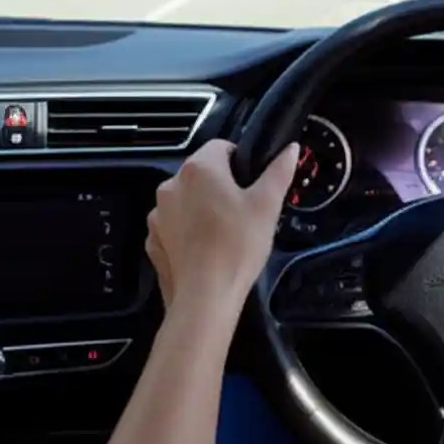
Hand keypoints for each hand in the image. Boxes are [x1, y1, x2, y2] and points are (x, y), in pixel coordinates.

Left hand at [146, 139, 298, 312]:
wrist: (205, 296)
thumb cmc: (239, 245)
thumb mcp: (267, 206)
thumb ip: (279, 171)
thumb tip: (291, 148)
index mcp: (199, 168)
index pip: (221, 147)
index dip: (240, 163)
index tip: (252, 186)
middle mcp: (171, 184)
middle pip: (201, 174)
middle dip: (220, 186)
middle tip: (242, 212)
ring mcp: (157, 213)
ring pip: (185, 200)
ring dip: (200, 208)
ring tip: (223, 234)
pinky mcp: (152, 239)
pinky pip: (172, 226)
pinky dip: (185, 232)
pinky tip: (203, 250)